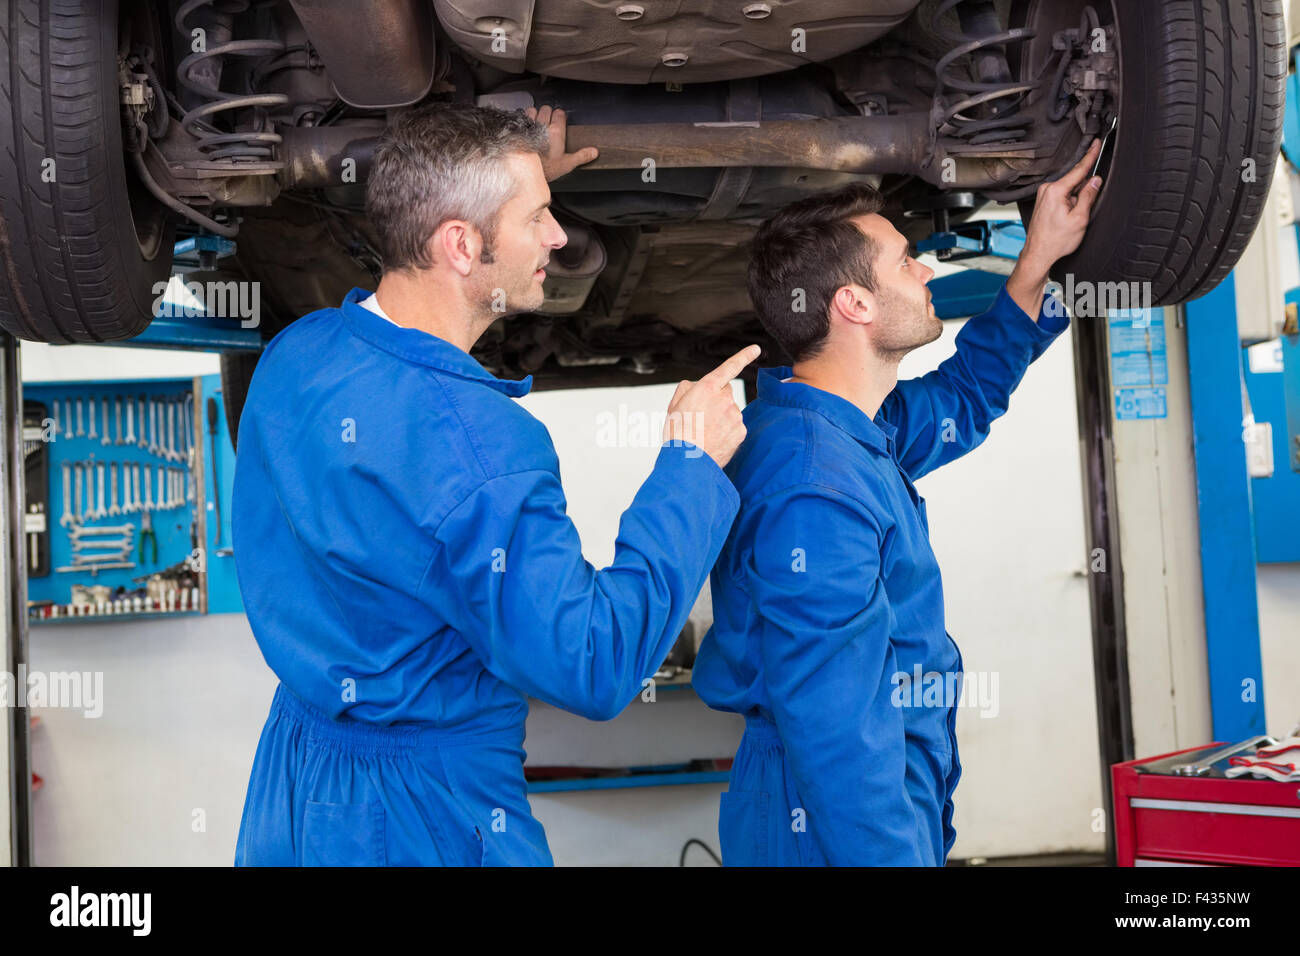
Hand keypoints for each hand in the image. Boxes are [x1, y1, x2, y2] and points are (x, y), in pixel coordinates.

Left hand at [526, 105, 597, 181]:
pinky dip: (524, 120)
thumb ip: (581, 156)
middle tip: (548, 123)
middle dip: (548, 114)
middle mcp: (543, 125)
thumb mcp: (566, 164)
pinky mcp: (519, 128)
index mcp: (556, 132)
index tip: (559, 121)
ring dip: (535, 115)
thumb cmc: (544, 169)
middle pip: (547, 109)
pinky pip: (522, 116)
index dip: (560, 116)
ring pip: (533, 110)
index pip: (560, 113)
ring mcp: (530, 126)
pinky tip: (526, 128)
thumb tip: (593, 152)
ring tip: (536, 124)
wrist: (524, 171)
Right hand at [662, 345, 761, 467]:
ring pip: (729, 411)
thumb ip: (688, 388)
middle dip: (715, 400)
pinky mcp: (741, 432)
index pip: (730, 367)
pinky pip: (734, 427)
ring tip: (704, 431)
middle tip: (699, 416)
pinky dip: (726, 432)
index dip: (744, 356)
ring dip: (720, 417)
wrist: (688, 461)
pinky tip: (713, 439)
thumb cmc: (678, 433)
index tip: (755, 349)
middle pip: (725, 393)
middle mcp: (725, 399)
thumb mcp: (674, 404)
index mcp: (708, 388)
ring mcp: (735, 416)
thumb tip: (698, 387)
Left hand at [1008, 139, 1103, 315]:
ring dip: (1076, 201)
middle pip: (1075, 181)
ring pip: (1069, 190)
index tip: (1096, 142)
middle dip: (1083, 192)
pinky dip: (1069, 204)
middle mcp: (1047, 189)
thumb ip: (1088, 195)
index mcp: (1056, 191)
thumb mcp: (1080, 218)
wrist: (1038, 254)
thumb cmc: (1056, 241)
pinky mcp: (1043, 202)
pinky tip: (1066, 219)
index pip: (1079, 169)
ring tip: (1070, 220)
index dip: (1091, 155)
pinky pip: (1062, 196)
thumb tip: (1095, 180)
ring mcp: (1043, 195)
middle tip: (1080, 212)